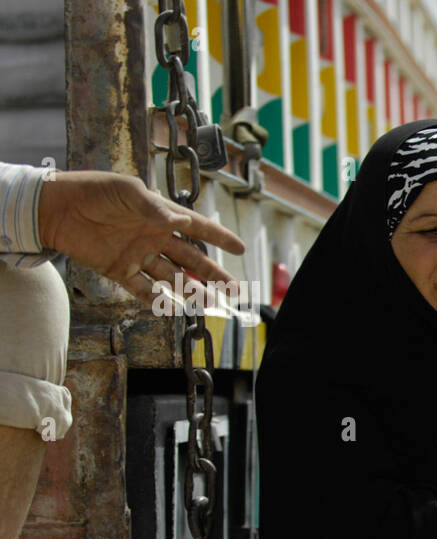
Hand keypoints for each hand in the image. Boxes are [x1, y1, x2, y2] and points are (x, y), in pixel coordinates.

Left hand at [37, 170, 245, 303]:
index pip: (197, 227)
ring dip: (192, 291)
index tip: (240, 249)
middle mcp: (154, 237)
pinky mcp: (119, 271)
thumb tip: (180, 221)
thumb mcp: (127, 191)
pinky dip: (158, 300)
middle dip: (213, 275)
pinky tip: (174, 309)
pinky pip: (144, 290)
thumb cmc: (93, 191)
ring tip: (210, 304)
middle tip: (234, 290)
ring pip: (172, 278)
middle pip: (191, 260)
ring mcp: (138, 256)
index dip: (219, 237)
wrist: (55, 208)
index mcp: (160, 216)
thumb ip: (154, 208)